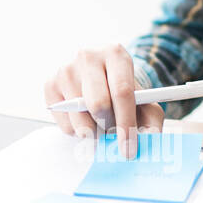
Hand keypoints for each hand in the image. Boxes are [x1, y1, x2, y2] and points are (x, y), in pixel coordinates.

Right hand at [43, 44, 163, 157]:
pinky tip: (85, 119)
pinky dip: (78, 132)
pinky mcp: (50, 85)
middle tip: (113, 135)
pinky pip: (65, 124)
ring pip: (79, 118)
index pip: (122, 92)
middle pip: (98, 104)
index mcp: (115, 53)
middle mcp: (88, 57)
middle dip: (108, 127)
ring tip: (101, 124)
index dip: (127, 124)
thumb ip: (152, 121)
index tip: (129, 149)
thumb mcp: (145, 102)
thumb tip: (150, 142)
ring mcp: (66, 70)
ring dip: (94, 132)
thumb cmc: (123, 92)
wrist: (101, 78)